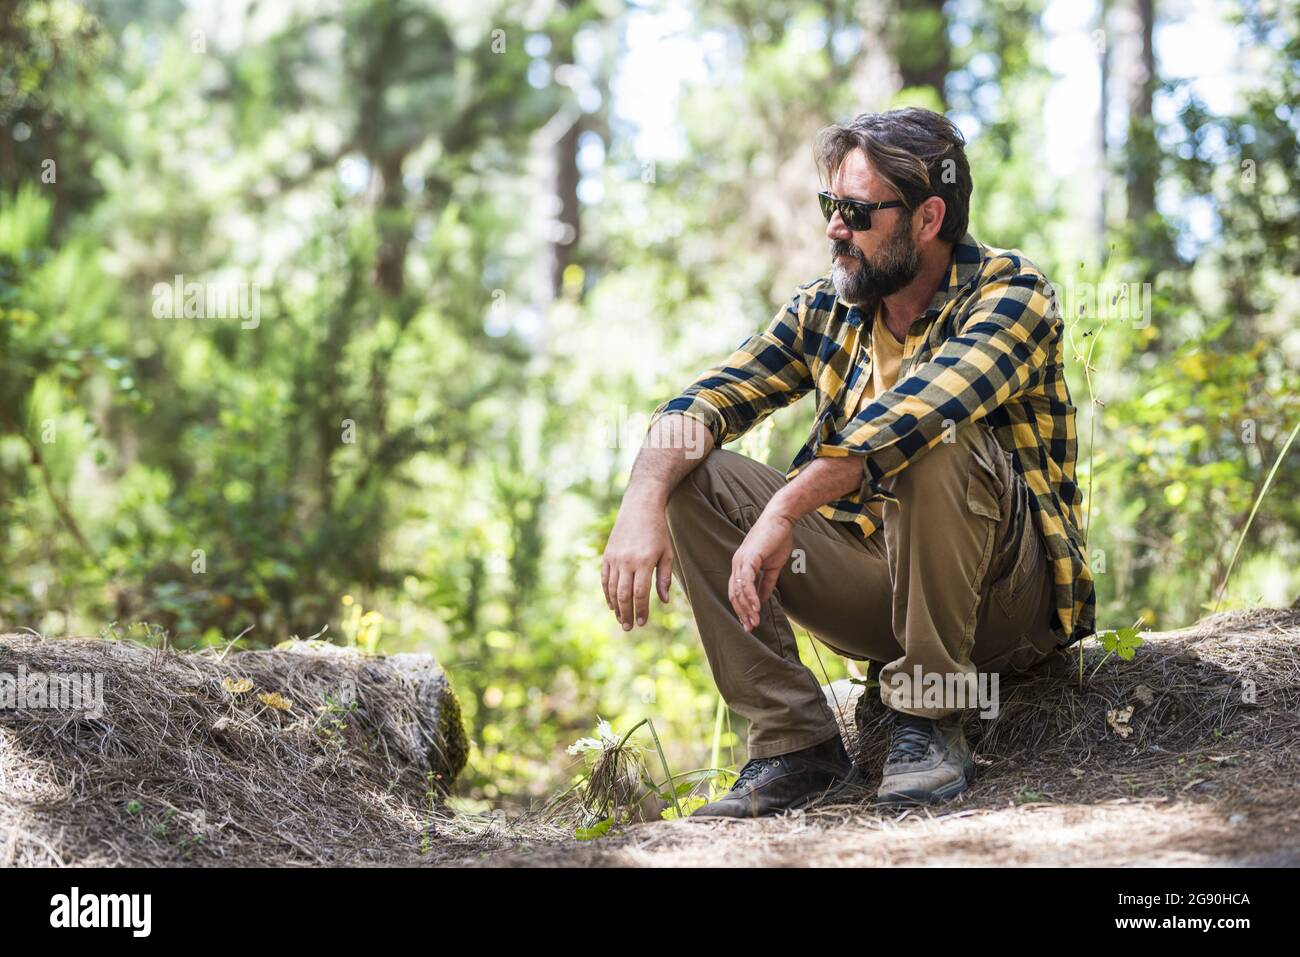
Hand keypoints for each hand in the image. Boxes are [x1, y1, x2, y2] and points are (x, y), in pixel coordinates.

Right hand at [601, 496, 672, 630]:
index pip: (640, 593)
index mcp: (644, 561)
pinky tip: (611, 604)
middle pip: (623, 594)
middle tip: (628, 627)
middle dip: (626, 614)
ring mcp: (614, 558)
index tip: (642, 623)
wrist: (640, 507)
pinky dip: (606, 593)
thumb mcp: (666, 553)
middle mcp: (627, 561)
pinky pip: (605, 579)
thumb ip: (663, 578)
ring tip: (620, 619)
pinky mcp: (607, 555)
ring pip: (611, 589)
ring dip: (615, 607)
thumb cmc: (658, 531)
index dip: (640, 610)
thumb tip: (663, 601)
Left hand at [729, 508, 795, 631]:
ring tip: (755, 622)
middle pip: (735, 594)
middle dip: (742, 613)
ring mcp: (741, 560)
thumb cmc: (777, 539)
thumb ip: (766, 584)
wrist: (782, 519)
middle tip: (751, 628)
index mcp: (741, 566)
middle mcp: (737, 564)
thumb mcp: (772, 567)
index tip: (749, 623)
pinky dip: (750, 596)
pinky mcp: (749, 557)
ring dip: (747, 608)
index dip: (742, 608)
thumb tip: (762, 601)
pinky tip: (756, 607)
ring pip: (739, 590)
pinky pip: (746, 581)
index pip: (737, 592)